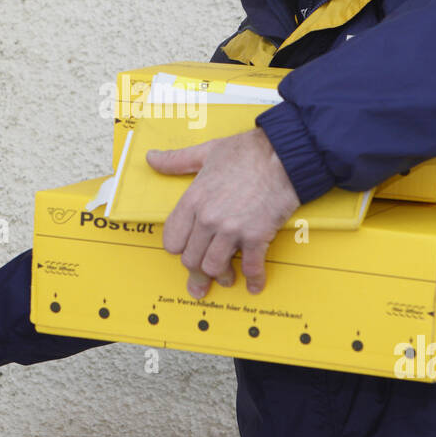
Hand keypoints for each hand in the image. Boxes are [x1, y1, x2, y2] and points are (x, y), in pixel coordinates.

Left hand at [146, 127, 299, 297]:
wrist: (283, 153)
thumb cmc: (248, 151)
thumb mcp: (206, 152)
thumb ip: (176, 160)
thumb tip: (152, 158)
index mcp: (193, 200)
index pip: (172, 240)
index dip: (178, 249)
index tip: (185, 252)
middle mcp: (208, 218)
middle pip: (191, 259)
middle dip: (196, 270)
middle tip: (202, 279)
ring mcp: (231, 229)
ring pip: (214, 267)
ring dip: (220, 276)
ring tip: (227, 278)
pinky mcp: (256, 235)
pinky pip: (251, 266)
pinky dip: (253, 279)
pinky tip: (254, 285)